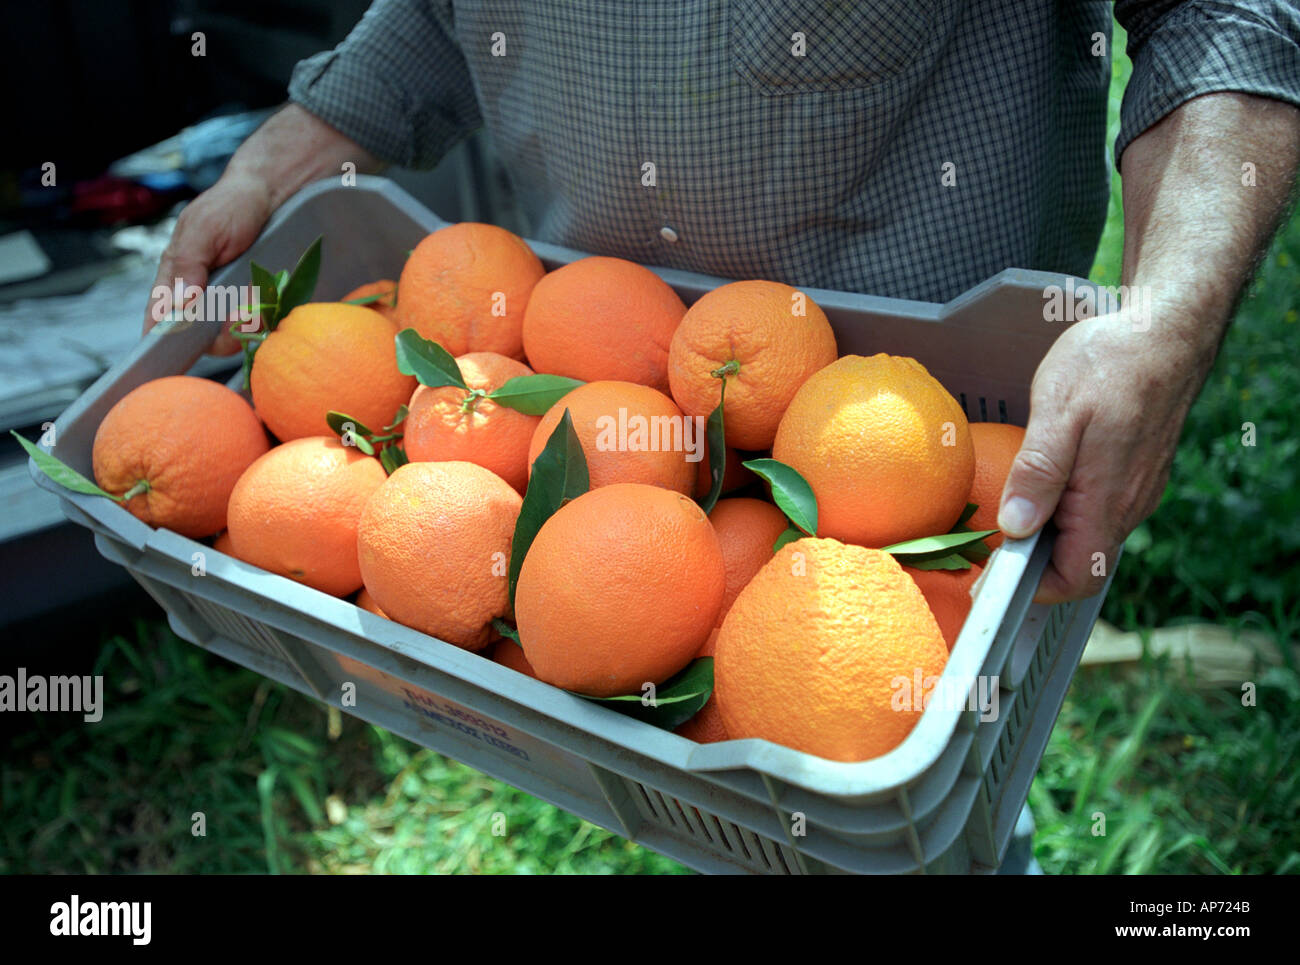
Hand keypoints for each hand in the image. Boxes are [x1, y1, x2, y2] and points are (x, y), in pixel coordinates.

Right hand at [142, 104, 384, 354]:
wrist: (275, 195)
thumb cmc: (231, 206)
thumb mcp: (204, 228)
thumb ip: (187, 264)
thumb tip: (178, 302)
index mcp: (177, 276)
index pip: (159, 316)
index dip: (161, 338)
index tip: (171, 352)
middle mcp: (202, 295)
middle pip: (200, 336)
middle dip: (221, 332)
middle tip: (242, 312)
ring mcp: (231, 302)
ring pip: (233, 335)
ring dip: (247, 324)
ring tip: (260, 300)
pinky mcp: (259, 305)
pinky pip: (259, 326)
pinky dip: (266, 318)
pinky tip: (272, 301)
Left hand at [996, 306, 1205, 603]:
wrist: (1163, 331)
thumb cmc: (1109, 364)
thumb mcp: (1059, 411)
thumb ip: (1038, 472)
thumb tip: (1015, 527)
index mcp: (1107, 500)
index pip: (1077, 578)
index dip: (1035, 588)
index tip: (993, 573)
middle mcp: (1127, 506)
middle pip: (1078, 561)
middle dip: (1034, 559)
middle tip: (987, 537)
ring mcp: (1135, 491)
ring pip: (1087, 533)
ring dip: (1049, 530)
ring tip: (1011, 501)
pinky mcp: (1136, 474)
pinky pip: (1098, 508)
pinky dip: (1066, 507)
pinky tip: (1042, 476)